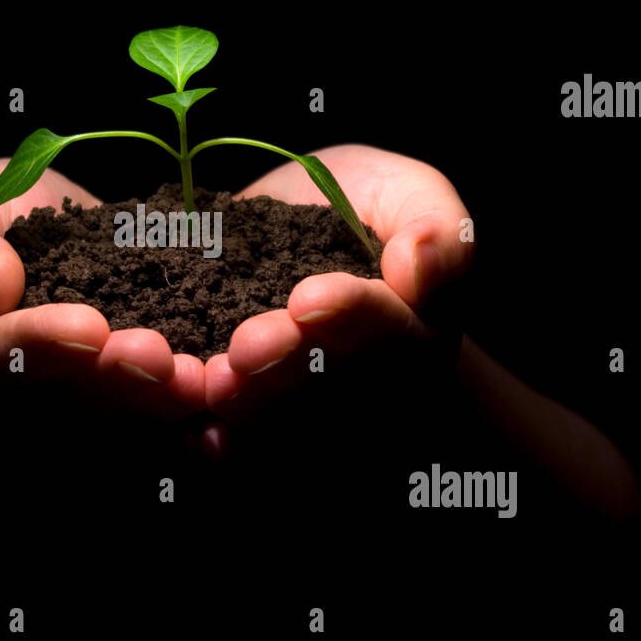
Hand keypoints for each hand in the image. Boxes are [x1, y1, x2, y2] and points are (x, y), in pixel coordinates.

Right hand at [0, 160, 206, 418]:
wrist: (37, 239)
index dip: (40, 345)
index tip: (91, 327)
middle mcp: (0, 403)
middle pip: (54, 405)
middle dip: (112, 383)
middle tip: (160, 358)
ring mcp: (56, 415)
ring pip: (105, 427)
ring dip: (155, 408)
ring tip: (199, 381)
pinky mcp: (111, 414)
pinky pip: (146, 431)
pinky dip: (183, 431)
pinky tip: (217, 423)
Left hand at [204, 144, 474, 422]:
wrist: (305, 224)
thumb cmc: (371, 206)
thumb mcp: (413, 194)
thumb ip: (440, 231)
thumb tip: (416, 268)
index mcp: (414, 333)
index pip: (393, 333)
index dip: (352, 317)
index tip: (306, 297)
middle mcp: (370, 382)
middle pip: (336, 388)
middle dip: (289, 368)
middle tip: (247, 348)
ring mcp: (317, 405)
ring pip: (289, 422)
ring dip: (248, 405)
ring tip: (212, 381)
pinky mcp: (263, 413)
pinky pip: (248, 446)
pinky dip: (223, 444)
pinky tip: (200, 436)